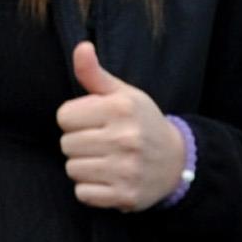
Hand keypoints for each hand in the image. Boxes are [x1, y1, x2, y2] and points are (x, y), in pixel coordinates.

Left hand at [57, 44, 191, 211]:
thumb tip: (81, 47)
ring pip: (73, 169)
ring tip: (106, 161)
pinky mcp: (125, 195)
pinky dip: (91, 190)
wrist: (177, 162)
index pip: (64, 116)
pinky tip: (109, 179)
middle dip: (79, 143)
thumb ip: (95, 74)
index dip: (76, 119)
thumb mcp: (124, 94)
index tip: (95, 122)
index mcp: (121, 108)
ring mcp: (126, 169)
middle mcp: (125, 138)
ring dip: (84, 167)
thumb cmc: (143, 123)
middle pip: (66, 144)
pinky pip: (83, 194)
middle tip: (102, 143)